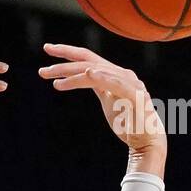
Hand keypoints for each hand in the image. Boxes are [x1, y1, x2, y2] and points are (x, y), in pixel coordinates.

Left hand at [37, 43, 167, 174]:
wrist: (147, 141)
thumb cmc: (129, 122)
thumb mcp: (109, 100)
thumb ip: (100, 86)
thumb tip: (85, 76)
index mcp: (114, 75)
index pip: (88, 58)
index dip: (68, 52)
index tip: (48, 49)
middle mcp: (121, 75)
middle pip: (89, 61)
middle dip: (64, 60)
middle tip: (43, 64)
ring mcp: (129, 84)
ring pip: (96, 71)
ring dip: (72, 74)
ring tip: (52, 79)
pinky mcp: (134, 96)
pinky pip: (116, 83)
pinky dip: (102, 77)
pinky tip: (89, 73)